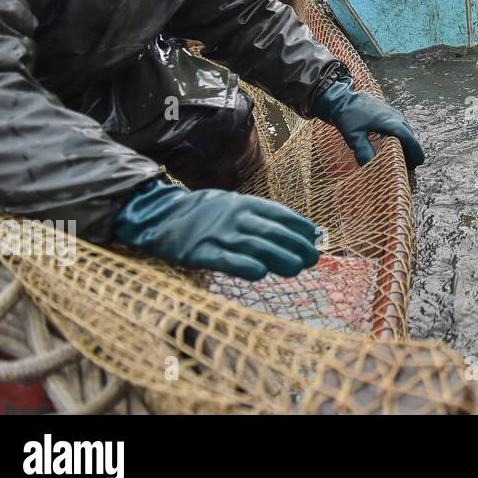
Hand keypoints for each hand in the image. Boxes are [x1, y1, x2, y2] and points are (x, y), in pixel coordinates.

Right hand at [112, 178, 319, 279]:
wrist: (162, 214)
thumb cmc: (208, 215)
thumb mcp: (236, 208)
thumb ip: (264, 220)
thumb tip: (306, 234)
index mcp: (245, 203)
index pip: (280, 214)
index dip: (300, 227)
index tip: (316, 240)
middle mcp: (234, 216)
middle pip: (271, 232)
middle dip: (295, 246)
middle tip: (311, 259)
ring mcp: (217, 234)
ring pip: (254, 246)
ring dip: (279, 257)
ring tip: (296, 268)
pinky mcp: (200, 252)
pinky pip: (225, 260)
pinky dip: (244, 266)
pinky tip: (260, 273)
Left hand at [314, 77, 424, 167]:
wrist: (343, 98)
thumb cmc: (348, 117)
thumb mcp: (354, 137)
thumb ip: (364, 153)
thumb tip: (373, 167)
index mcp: (390, 123)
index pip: (409, 139)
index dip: (415, 152)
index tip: (418, 162)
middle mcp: (396, 116)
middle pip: (410, 136)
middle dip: (411, 150)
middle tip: (410, 165)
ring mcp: (393, 112)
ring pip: (406, 130)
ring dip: (407, 142)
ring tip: (403, 156)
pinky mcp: (389, 111)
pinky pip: (401, 124)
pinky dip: (402, 135)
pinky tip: (395, 142)